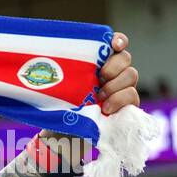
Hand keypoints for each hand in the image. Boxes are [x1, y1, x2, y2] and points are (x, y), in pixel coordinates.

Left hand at [37, 33, 137, 162]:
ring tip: (99, 97)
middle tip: (99, 77)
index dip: (118, 40)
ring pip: (131, 75)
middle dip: (114, 66)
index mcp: (98, 63)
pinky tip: (106, 108)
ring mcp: (122, 88)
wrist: (64, 136)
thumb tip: (44, 62)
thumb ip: (62, 74)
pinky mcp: (127, 105)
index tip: (115, 44)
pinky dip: (120, 100)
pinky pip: (133, 96)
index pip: (115, 43)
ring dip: (115, 85)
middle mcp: (113, 73)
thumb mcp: (58, 88)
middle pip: (125, 58)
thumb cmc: (59, 107)